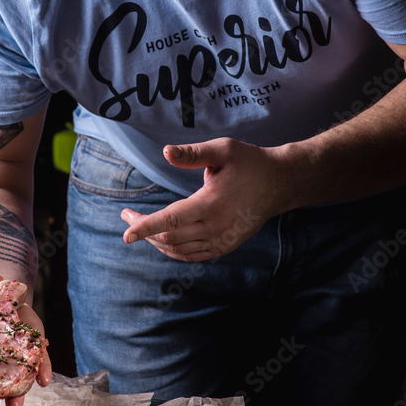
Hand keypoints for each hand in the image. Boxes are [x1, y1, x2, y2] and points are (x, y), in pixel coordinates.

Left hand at [120, 138, 284, 260]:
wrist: (280, 183)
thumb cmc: (250, 162)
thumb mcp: (223, 149)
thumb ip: (192, 153)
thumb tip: (165, 152)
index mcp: (211, 204)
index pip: (170, 221)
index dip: (145, 227)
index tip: (125, 233)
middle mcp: (216, 227)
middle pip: (169, 238)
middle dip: (144, 230)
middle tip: (126, 217)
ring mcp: (221, 240)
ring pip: (179, 250)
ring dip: (156, 241)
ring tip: (140, 226)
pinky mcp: (225, 246)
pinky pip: (192, 255)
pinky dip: (173, 250)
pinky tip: (162, 240)